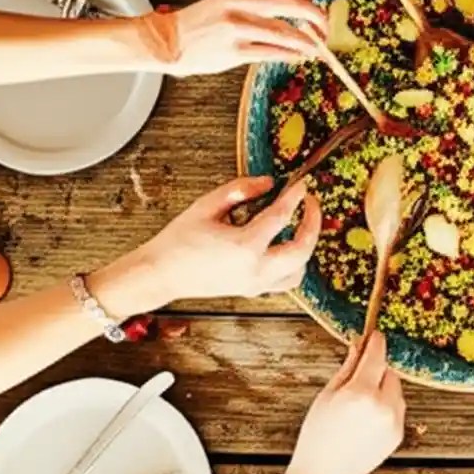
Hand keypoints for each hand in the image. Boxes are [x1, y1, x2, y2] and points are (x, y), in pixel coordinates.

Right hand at [133, 177, 320, 301]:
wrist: (160, 274)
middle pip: (302, 248)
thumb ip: (239, 190)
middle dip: (313, 223)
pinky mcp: (251, 290)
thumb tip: (268, 183)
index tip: (301, 184)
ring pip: (298, 270)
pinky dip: (292, 264)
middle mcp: (255, 270)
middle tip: (310, 204)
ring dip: (306, 247)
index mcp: (245, 247)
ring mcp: (255, 284)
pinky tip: (285, 247)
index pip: (281, 216)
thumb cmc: (177, 242)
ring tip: (301, 226)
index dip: (295, 196)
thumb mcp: (206, 206)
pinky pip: (284, 281)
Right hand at [168, 0, 325, 75]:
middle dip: (316, 17)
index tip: (315, 4)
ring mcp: (238, 28)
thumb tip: (295, 0)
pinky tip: (299, 56)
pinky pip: (273, 52)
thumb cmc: (203, 21)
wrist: (170, 41)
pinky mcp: (235, 51)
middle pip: (292, 4)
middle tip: (324, 27)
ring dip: (308, 42)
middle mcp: (240, 4)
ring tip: (317, 48)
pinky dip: (291, 55)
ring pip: (286, 32)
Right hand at [286, 333, 405, 473]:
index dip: (375, 342)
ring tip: (358, 405)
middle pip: (388, 372)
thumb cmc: (318, 434)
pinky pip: (397, 408)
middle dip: (376, 369)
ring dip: (383, 388)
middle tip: (357, 378)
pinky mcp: (398, 434)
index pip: (377, 356)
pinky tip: (365, 419)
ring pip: (395, 390)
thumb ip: (348, 366)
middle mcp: (382, 406)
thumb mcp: (327, 395)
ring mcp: (393, 422)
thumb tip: (359, 342)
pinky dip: (386, 406)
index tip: (374, 334)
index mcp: (360, 393)